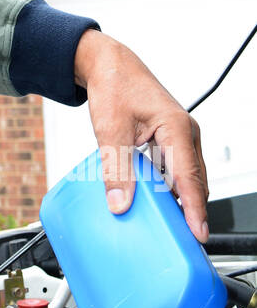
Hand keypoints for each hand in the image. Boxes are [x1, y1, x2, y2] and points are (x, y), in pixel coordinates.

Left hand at [74, 29, 208, 242]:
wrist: (110, 66)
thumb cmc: (115, 87)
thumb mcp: (110, 130)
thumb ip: (116, 168)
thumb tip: (120, 203)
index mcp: (177, 128)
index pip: (190, 178)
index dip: (195, 209)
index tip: (198, 234)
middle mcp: (185, 133)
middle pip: (194, 181)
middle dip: (192, 211)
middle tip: (185, 241)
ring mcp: (180, 136)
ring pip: (187, 177)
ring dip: (182, 200)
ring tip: (174, 228)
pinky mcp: (170, 139)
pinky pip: (177, 170)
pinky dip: (172, 188)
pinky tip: (160, 203)